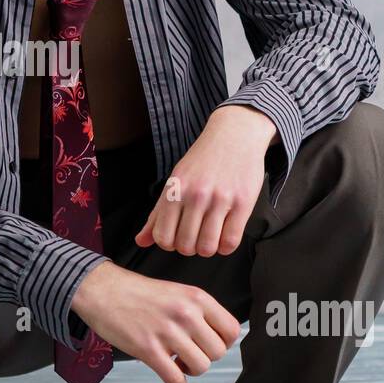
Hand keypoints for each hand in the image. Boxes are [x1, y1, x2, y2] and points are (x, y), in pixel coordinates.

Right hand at [70, 259, 241, 382]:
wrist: (103, 290)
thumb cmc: (138, 292)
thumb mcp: (177, 292)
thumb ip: (200, 311)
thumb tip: (218, 338)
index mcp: (196, 298)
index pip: (231, 330)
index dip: (224, 342)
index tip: (210, 344)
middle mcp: (186, 314)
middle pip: (218, 352)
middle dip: (205, 357)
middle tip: (189, 352)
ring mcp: (168, 333)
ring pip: (201, 367)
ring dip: (190, 370)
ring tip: (177, 361)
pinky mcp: (148, 350)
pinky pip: (176, 379)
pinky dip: (175, 381)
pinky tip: (167, 370)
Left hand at [134, 105, 276, 256]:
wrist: (235, 134)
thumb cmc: (203, 160)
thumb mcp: (175, 180)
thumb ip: (157, 214)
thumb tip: (140, 241)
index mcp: (175, 190)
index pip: (163, 237)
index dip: (169, 245)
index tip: (177, 237)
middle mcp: (195, 195)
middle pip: (185, 246)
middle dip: (189, 248)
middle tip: (196, 237)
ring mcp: (220, 199)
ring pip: (207, 247)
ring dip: (208, 249)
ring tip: (210, 237)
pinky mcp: (243, 203)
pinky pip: (230, 241)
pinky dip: (226, 247)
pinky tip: (225, 235)